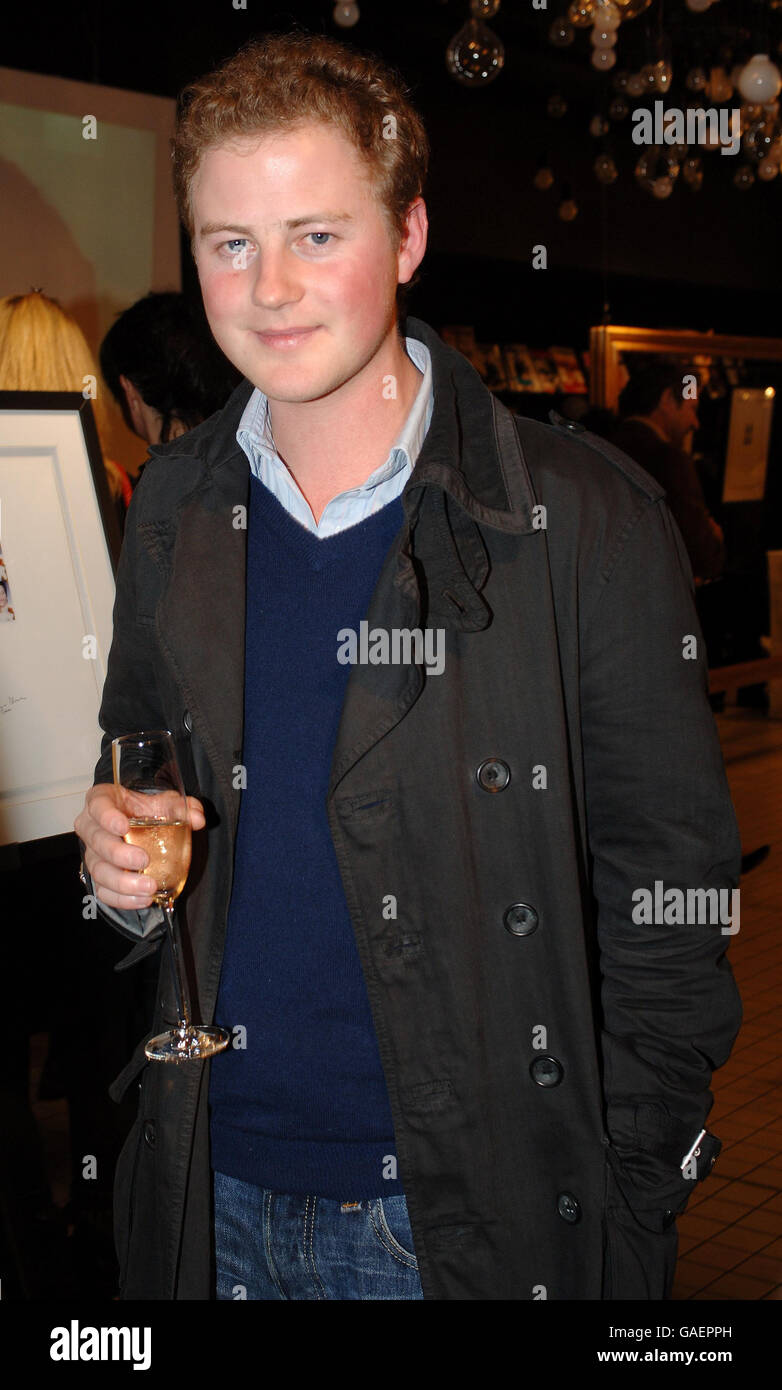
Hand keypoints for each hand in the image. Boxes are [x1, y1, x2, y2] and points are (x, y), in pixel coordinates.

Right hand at [74, 782, 205, 910]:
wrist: (137, 824)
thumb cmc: (144, 810)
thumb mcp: (165, 802)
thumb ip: (184, 807)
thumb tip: (197, 819)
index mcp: (102, 801)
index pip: (98, 805)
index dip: (107, 817)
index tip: (123, 826)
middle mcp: (91, 827)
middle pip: (96, 842)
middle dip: (118, 854)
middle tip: (144, 860)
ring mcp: (92, 853)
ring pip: (98, 870)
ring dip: (122, 882)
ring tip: (148, 887)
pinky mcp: (98, 876)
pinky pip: (103, 891)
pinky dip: (122, 899)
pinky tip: (143, 899)